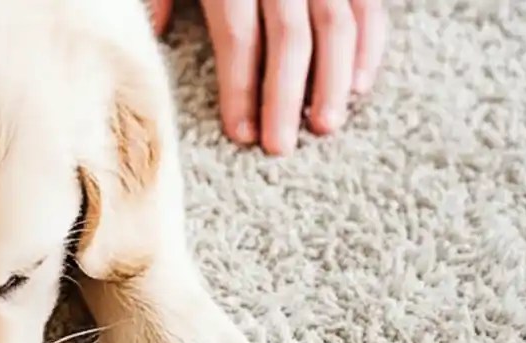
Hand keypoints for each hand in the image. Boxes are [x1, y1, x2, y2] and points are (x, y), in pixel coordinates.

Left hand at [198, 0, 387, 154]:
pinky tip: (359, 85)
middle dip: (285, 97)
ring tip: (325, 125)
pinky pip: (368, 6)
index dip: (241, 88)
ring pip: (337, 24)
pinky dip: (369, 45)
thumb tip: (156, 29)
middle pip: (289, 39)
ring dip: (334, 80)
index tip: (240, 132)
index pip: (239, 37)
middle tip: (280, 146)